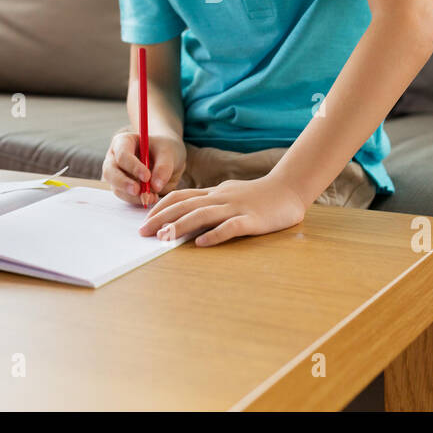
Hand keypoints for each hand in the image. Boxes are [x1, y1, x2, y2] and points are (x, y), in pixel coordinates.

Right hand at [102, 131, 186, 206]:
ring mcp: (116, 174)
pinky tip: (151, 198)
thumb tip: (155, 186)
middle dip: (123, 183)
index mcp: (123, 142)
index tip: (147, 177)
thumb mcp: (168, 152)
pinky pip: (125, 197)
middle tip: (138, 191)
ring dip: (132, 196)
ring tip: (153, 197)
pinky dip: (136, 200)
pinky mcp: (121, 188)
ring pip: (116, 187)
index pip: (122, 154)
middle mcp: (114, 158)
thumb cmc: (164, 149)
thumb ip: (163, 167)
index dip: (132, 166)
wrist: (166, 158)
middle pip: (110, 172)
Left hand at [137, 173, 307, 246]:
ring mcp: (236, 208)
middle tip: (143, 233)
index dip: (160, 207)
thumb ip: (209, 203)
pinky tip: (201, 244)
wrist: (289, 189)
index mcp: (213, 193)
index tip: (144, 220)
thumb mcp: (228, 194)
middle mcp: (220, 198)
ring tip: (164, 238)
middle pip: (185, 205)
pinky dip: (215, 234)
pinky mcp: (253, 220)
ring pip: (203, 214)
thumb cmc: (257, 195)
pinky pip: (231, 227)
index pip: (180, 196)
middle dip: (162, 218)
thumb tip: (185, 216)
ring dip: (181, 226)